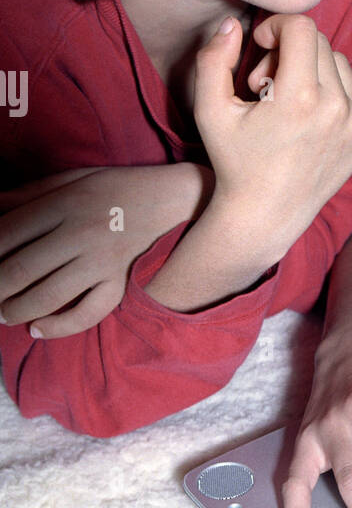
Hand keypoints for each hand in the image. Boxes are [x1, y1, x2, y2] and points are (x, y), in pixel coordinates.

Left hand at [0, 163, 211, 335]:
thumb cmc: (120, 188)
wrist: (179, 199)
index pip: (9, 232)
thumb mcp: (74, 179)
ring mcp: (102, 262)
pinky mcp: (121, 283)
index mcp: (65, 203)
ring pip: (48, 295)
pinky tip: (38, 328)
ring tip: (4, 314)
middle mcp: (80, 233)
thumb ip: (31, 194)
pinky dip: (59, 326)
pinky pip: (87, 312)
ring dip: (16, 310)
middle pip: (21, 268)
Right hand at [193, 14, 351, 258]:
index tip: (260, 46)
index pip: (301, 28)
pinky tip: (305, 118)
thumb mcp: (211, 111)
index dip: (276, 26)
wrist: (267, 214)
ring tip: (284, 101)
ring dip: (310, 69)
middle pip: (318, 43)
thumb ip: (213, 60)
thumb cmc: (236, 162)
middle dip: (287, 51)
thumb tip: (232, 25)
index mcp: (300, 97)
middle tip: (263, 84)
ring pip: (338, 63)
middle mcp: (337, 107)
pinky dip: (329, 91)